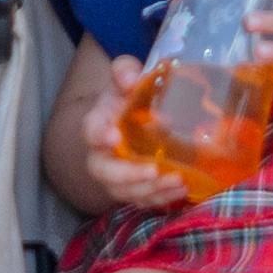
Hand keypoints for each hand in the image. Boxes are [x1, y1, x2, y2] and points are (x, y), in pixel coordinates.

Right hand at [73, 62, 190, 212]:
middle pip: (104, 172)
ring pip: (126, 192)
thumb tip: (130, 79)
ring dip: (150, 191)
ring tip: (178, 181)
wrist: (131, 120)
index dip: (99, 135)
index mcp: (98, 125)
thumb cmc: (127, 98)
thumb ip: (124, 71)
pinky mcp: (133, 190)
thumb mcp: (126, 79)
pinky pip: (143, 201)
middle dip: (127, 175)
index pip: (91, 131)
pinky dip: (161, 200)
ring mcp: (116, 177)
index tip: (114, 136)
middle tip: (152, 171)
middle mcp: (102, 156)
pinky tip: (181, 190)